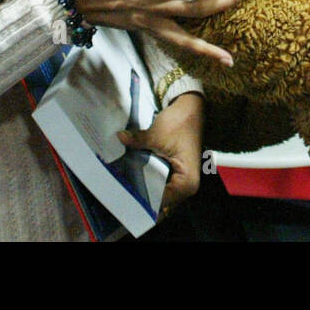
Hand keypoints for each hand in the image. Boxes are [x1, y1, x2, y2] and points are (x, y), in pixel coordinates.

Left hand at [117, 91, 204, 220]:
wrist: (191, 107)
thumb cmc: (180, 123)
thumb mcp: (157, 135)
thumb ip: (137, 142)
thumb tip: (119, 139)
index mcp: (187, 182)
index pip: (160, 202)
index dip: (141, 199)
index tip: (122, 195)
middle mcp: (186, 186)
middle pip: (160, 200)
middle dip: (140, 195)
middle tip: (119, 191)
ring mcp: (181, 180)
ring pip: (158, 192)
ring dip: (143, 187)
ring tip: (123, 184)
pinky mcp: (175, 173)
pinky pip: (159, 183)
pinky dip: (147, 179)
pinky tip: (132, 175)